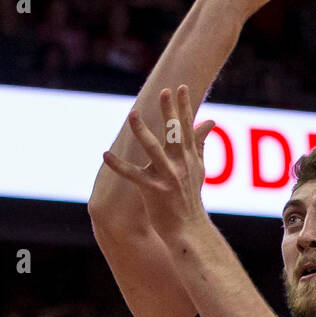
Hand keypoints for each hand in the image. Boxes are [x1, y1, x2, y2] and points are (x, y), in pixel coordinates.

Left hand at [101, 86, 214, 242]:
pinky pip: (133, 175)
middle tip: (163, 91)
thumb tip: (210, 122)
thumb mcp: (199, 169)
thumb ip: (201, 144)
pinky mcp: (154, 191)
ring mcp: (168, 177)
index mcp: (190, 158)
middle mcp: (181, 165)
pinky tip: (105, 154)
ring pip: (154, 149)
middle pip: (174, 133)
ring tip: (133, 114)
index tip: (180, 87)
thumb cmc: (190, 198)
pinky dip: (118, 165)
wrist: (188, 229)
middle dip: (169, 112)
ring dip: (142, 131)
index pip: (188, 127)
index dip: (184, 107)